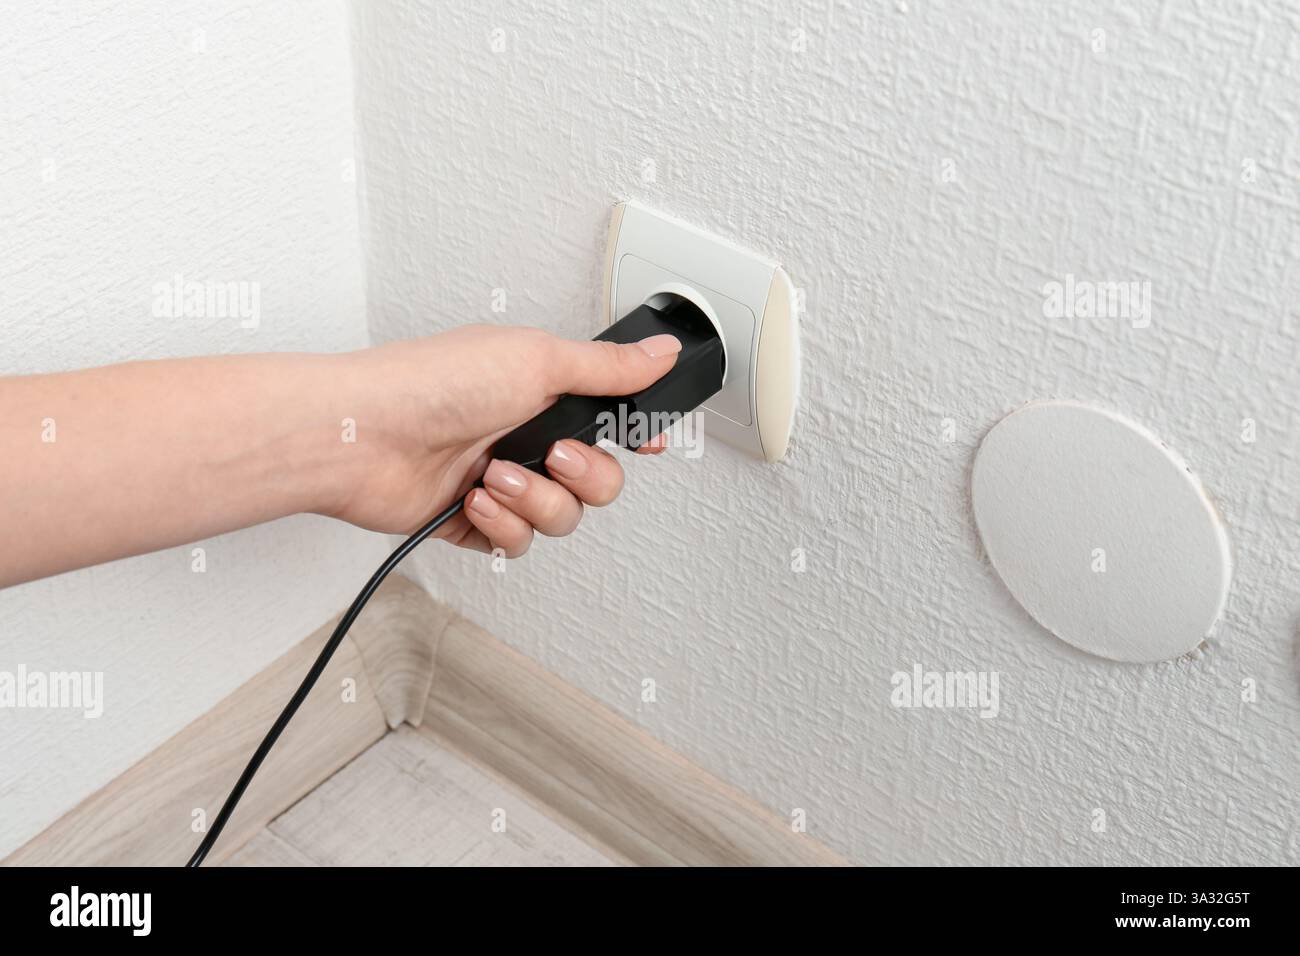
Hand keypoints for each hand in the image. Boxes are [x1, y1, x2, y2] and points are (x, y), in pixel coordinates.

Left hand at [325, 324, 681, 557]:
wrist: (360, 435)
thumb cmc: (432, 383)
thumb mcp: (538, 360)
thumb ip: (609, 367)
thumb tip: (661, 351)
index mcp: (542, 389)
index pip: (609, 418)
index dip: (635, 435)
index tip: (647, 442)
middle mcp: (523, 434)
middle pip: (599, 479)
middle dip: (584, 476)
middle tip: (552, 456)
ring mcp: (499, 479)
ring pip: (562, 517)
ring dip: (535, 501)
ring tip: (495, 477)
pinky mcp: (472, 520)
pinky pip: (517, 542)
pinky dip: (501, 525)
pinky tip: (474, 500)